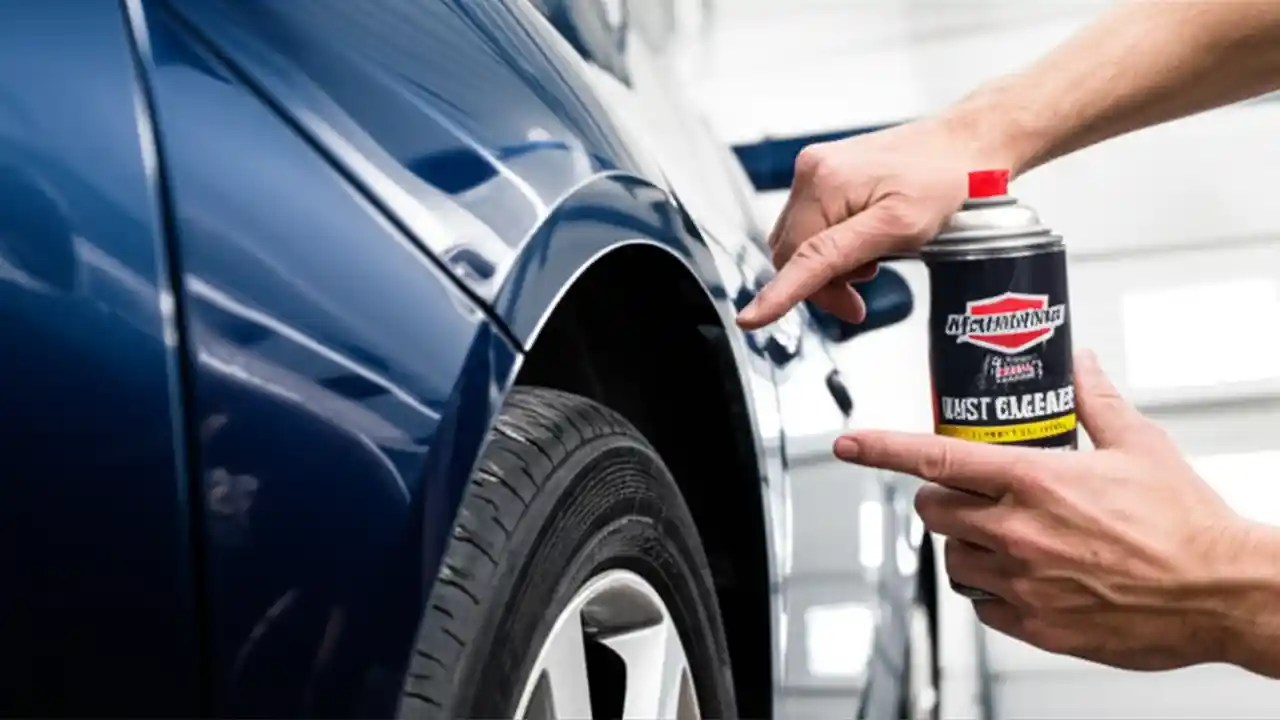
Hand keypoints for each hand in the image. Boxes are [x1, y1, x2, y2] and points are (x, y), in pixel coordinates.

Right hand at [736, 117, 1005, 329]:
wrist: (969, 144)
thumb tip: (792, 282)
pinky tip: (866, 245)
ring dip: (829, 265)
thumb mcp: (897, 229)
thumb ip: (839, 258)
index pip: (796, 255)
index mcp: (823, 182)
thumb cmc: (947, 180)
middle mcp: (811, 172)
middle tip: (860, 300)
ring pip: (801, 242)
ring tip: (874, 262)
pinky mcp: (827, 175)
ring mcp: (817, 171)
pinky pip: (812, 224)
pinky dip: (833, 246)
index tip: (751, 321)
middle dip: (823, 282)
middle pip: (792, 252)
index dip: (777, 294)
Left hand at [833, 351, 1274, 671]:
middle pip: (933, 510)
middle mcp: (1017, 532)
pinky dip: (992, 589)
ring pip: (952, 559)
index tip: (848, 442)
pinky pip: (982, 605)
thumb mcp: (1140, 445)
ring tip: (1009, 537)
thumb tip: (1079, 364)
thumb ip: (1095, 400)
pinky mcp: (1034, 625)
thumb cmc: (1186, 523)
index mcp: (1035, 481)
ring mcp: (1021, 582)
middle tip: (976, 496)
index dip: (882, 448)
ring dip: (967, 545)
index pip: (935, 459)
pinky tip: (1027, 575)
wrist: (1221, 593)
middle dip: (944, 498)